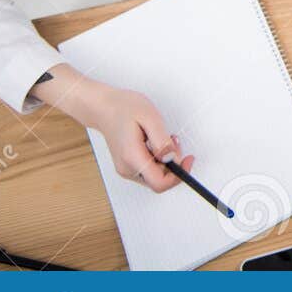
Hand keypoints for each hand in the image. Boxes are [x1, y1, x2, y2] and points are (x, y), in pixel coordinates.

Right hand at [73, 80, 193, 192]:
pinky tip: (157, 142)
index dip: (179, 175)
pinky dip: (159, 159)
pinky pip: (149, 169)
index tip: (188, 159)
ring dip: (167, 160)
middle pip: (159, 181)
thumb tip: (172, 158)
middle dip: (174, 164)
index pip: (159, 183)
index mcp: (132, 157)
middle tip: (174, 141)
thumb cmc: (124, 108)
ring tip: (165, 137)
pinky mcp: (128, 165)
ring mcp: (126, 169)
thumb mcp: (150, 117)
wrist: (103, 107)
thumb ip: (162, 140)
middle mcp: (127, 168)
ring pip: (155, 176)